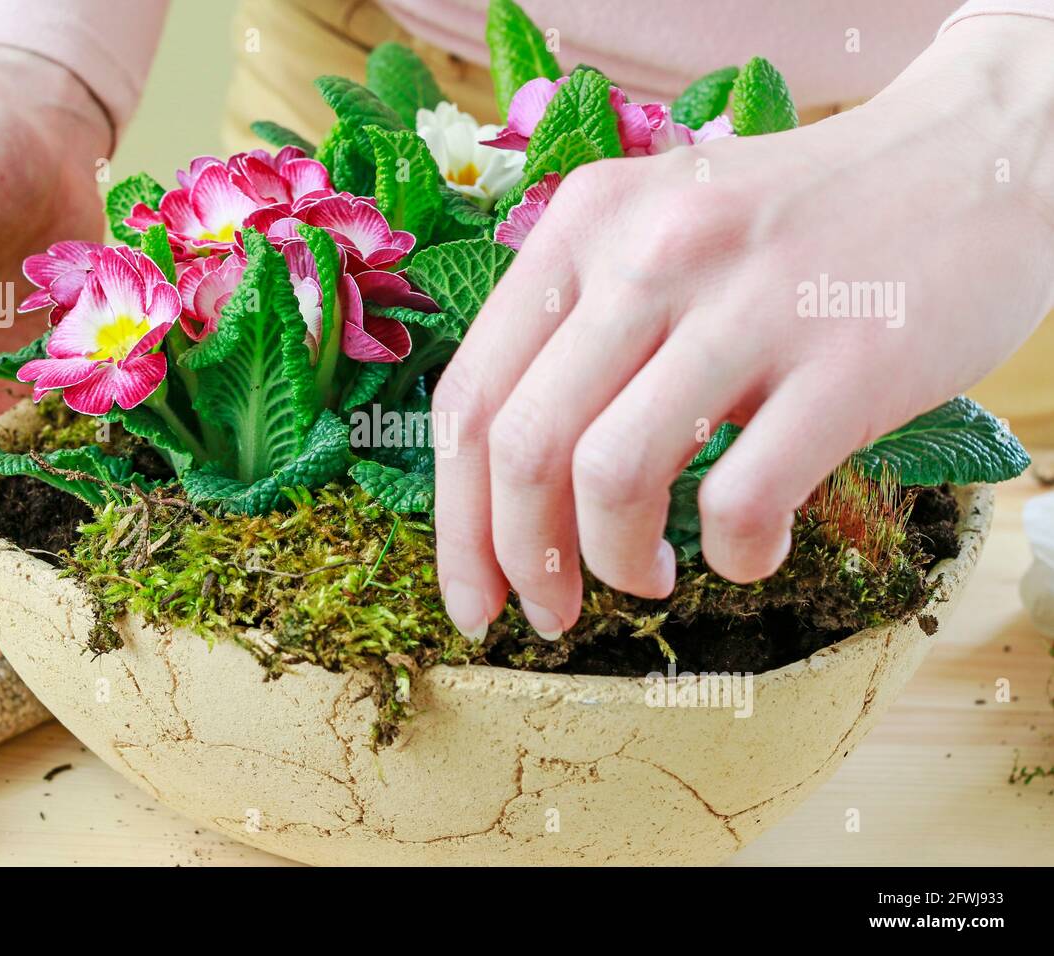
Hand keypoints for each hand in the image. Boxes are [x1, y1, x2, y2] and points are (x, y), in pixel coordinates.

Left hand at [434, 15, 1053, 639]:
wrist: (973, 161)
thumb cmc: (796, 225)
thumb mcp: (659, 228)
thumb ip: (577, 323)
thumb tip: (508, 478)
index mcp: (583, 224)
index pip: (471, 397)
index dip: (458, 523)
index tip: (473, 598)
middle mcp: (647, 254)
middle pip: (524, 450)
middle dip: (520, 563)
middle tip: (550, 613)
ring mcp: (746, 305)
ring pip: (612, 479)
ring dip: (616, 564)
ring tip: (651, 575)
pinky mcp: (844, 362)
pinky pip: (741, 500)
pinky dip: (733, 555)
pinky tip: (751, 547)